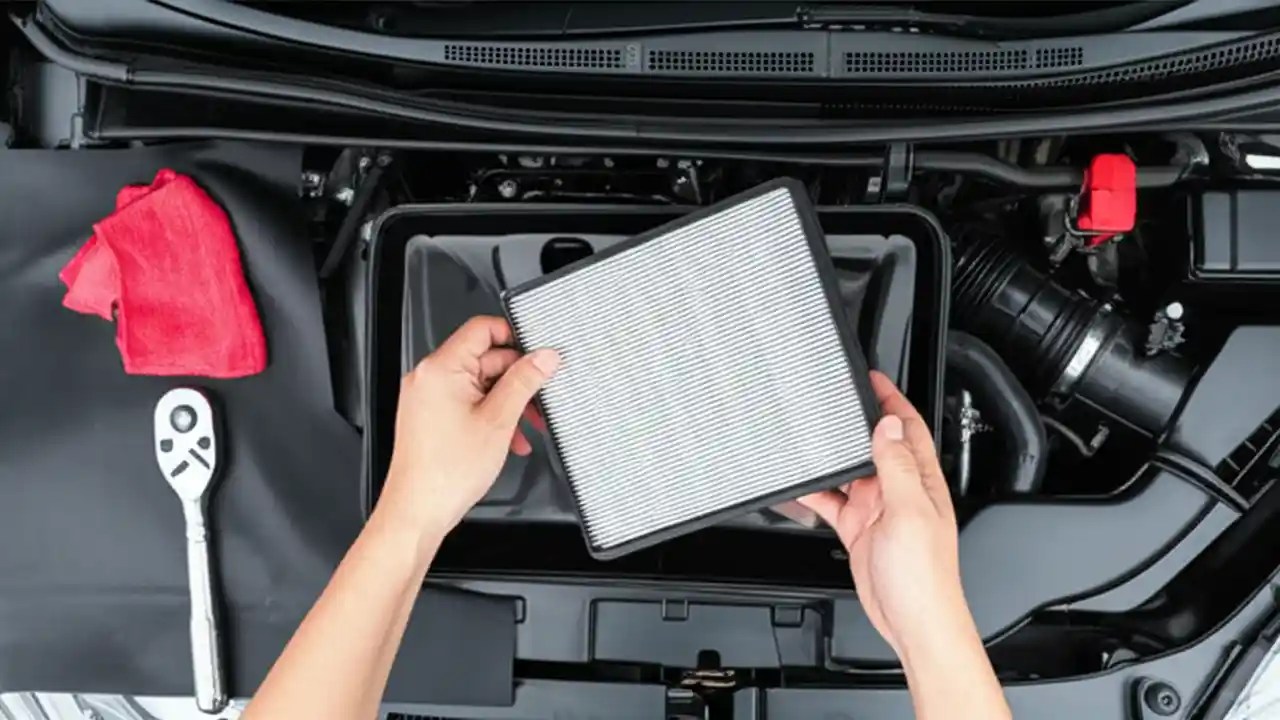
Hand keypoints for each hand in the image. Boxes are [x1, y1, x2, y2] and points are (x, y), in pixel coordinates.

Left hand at [380, 316, 558, 536]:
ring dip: (508, 402)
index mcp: (441, 368)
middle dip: (516, 379)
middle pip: (484, 359)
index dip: (515, 336)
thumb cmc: (445, 471)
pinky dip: (491, 415)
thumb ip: (524, 382)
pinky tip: (509, 437)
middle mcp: (429, 377)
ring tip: (527, 427)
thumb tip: (544, 357)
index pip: (482, 329)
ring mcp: (428, 397)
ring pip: (480, 384)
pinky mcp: (430, 416)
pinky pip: (468, 402)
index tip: (538, 353)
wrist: (418, 510)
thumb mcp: (499, 420)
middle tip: (540, 398)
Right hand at [799, 371, 968, 657]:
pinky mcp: (858, 528)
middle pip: (875, 444)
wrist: (914, 621)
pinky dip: (815, 492)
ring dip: (832, 458)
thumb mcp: (910, 513)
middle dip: (855, 422)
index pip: (908, 428)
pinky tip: (799, 485)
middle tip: (831, 402)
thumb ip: (898, 467)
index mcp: (920, 480)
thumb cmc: (925, 577)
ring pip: (850, 471)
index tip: (872, 378)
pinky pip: (832, 501)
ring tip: (808, 439)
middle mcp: (900, 490)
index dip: (891, 400)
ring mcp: (878, 509)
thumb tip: (888, 426)